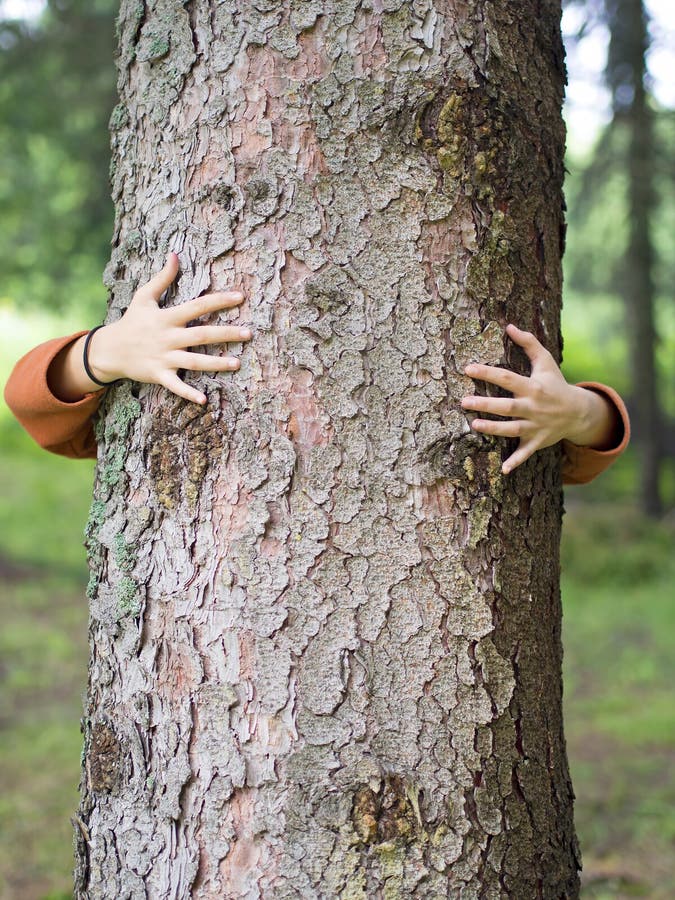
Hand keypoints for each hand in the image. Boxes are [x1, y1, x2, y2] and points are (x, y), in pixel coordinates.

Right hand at [88, 253, 251, 404]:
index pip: (197, 306)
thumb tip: (175, 255)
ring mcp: (164, 358)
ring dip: (215, 363)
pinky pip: (175, 386)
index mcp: (167, 317)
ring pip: (193, 361)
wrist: (110, 349)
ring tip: (238, 363)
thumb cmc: (132, 321)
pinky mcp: (159, 375)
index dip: (219, 301)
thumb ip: (163, 278)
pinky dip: (188, 393)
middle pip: (201, 335)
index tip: (241, 297)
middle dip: (226, 334)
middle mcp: (168, 337)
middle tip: (249, 333)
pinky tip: (204, 400)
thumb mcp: (144, 297)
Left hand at [461, 324, 617, 473]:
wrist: (578, 411)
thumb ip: (528, 343)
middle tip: (464, 401)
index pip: (507, 378)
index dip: (488, 373)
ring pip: (512, 429)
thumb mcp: (546, 361)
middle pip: (507, 406)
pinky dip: (516, 462)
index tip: (468, 368)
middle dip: (486, 405)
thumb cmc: (555, 383)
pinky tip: (503, 470)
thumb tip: (509, 326)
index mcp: (533, 387)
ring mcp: (535, 426)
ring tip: (474, 426)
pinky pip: (525, 453)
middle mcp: (533, 407)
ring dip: (494, 429)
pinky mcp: (537, 441)